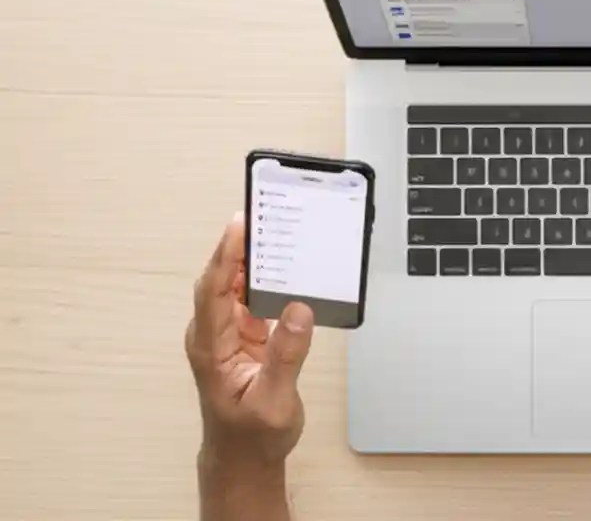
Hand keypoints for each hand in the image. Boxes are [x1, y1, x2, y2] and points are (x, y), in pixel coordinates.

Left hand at [185, 212, 314, 466]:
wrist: (245, 458)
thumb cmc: (253, 435)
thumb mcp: (273, 401)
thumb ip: (285, 357)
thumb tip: (298, 311)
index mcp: (211, 347)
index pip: (212, 291)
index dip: (225, 256)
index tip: (239, 224)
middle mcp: (214, 334)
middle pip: (222, 279)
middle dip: (240, 245)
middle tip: (265, 211)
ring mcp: (228, 333)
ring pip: (237, 284)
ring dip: (254, 257)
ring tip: (278, 226)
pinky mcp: (245, 335)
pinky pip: (252, 297)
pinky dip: (267, 277)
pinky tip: (287, 263)